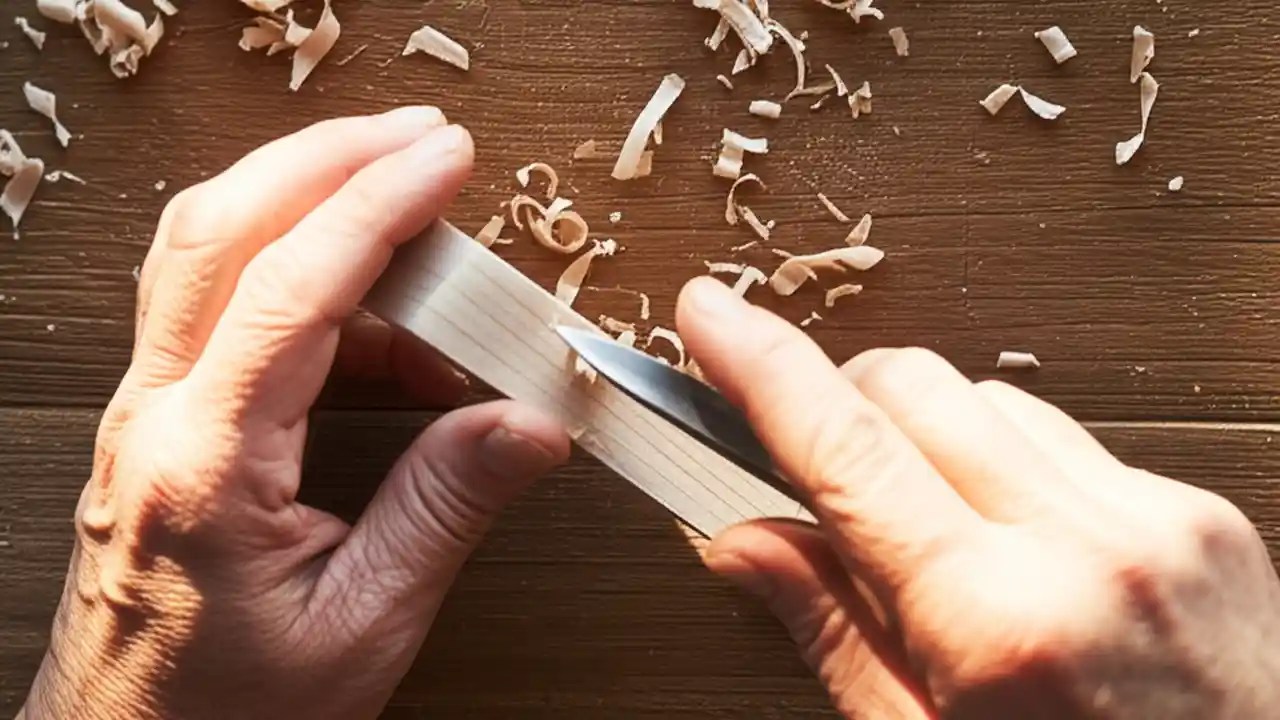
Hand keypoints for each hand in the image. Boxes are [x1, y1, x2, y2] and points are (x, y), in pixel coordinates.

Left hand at [21, 108, 569, 719]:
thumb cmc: (225, 715)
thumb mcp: (362, 625)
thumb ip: (444, 510)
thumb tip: (526, 423)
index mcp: (204, 465)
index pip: (294, 288)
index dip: (378, 207)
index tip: (446, 162)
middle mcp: (158, 419)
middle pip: (219, 229)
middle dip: (326, 158)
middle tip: (421, 141)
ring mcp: (149, 415)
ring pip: (209, 255)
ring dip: (312, 209)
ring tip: (423, 236)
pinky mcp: (165, 426)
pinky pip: (228, 313)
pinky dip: (314, 292)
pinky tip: (391, 339)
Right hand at [676, 277, 1279, 718]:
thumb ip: (834, 636)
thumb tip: (744, 545)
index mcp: (1002, 624)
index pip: (846, 447)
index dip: (760, 366)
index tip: (711, 318)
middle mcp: (1091, 550)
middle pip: (916, 386)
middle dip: (839, 400)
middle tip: (800, 460)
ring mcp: (1159, 523)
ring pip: (989, 399)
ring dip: (924, 434)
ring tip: (915, 525)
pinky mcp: (1199, 517)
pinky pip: (1066, 438)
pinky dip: (1005, 463)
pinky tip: (1001, 536)